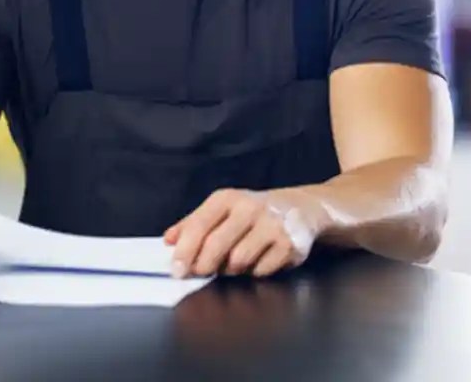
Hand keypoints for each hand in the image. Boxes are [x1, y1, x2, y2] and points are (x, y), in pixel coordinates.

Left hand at [165, 187, 327, 278]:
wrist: (302, 208)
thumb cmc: (253, 212)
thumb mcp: (223, 210)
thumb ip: (194, 224)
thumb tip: (168, 240)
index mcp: (228, 199)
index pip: (199, 225)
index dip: (184, 251)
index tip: (176, 270)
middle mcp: (250, 208)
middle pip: (216, 246)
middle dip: (204, 265)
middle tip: (201, 272)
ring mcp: (272, 226)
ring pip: (238, 261)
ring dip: (231, 269)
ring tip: (235, 262)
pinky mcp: (290, 245)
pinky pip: (261, 271)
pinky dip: (255, 272)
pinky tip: (259, 260)